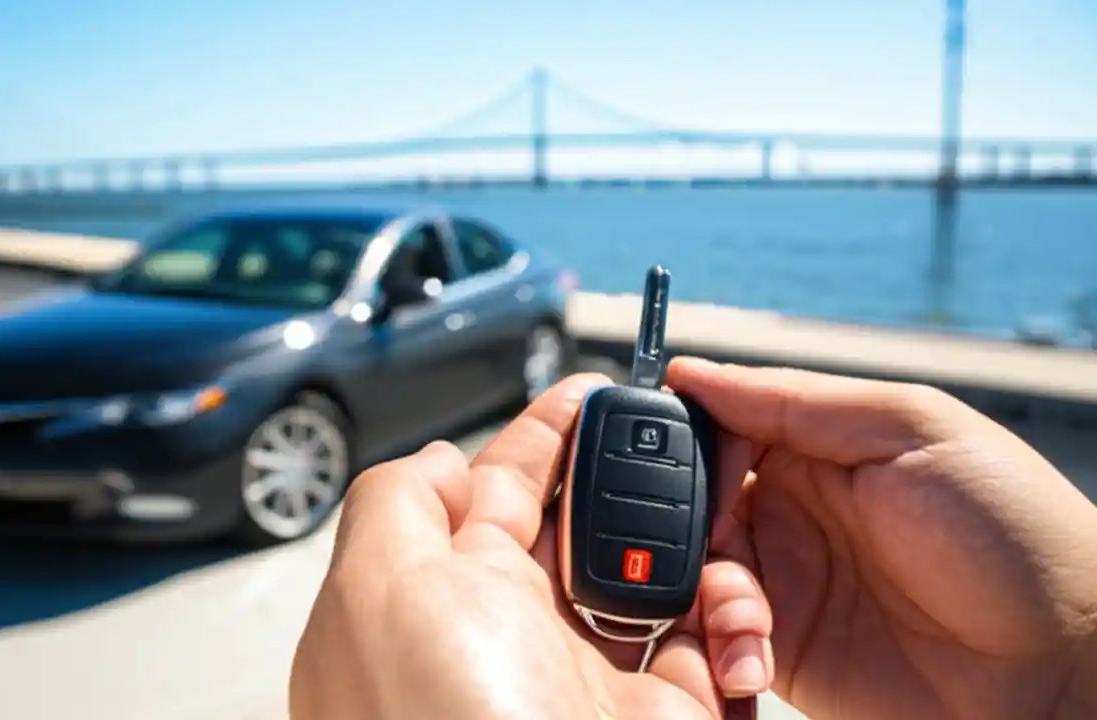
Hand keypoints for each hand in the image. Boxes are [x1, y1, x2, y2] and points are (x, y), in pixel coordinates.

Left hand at [290, 374, 774, 719]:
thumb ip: (398, 505)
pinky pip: (706, 638)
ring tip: (697, 513)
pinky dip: (727, 608)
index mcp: (435, 599)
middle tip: (661, 434)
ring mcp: (584, 674)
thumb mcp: (379, 589)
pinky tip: (720, 589)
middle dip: (619, 475)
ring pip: (645, 573)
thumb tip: (439, 460)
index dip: (540, 435)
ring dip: (679, 539)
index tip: (585, 392)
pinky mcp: (657, 713)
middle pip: (576, 524)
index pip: (490, 491)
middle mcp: (509, 635)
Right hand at [666, 358, 1096, 719]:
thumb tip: (693, 371)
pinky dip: (717, 648)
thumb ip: (794, 401)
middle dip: (683, 526)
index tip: (683, 466)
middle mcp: (791, 510)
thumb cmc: (1011, 533)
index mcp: (818, 446)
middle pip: (691, 503)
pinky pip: (714, 640)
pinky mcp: (781, 652)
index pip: (718, 426)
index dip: (688, 442)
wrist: (1060, 668)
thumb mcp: (910, 429)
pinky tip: (753, 659)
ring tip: (750, 620)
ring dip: (705, 595)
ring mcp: (786, 583)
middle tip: (712, 548)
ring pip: (694, 572)